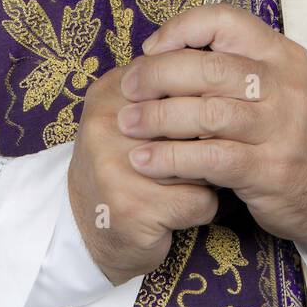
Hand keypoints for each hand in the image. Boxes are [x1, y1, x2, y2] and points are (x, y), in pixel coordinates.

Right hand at [68, 66, 218, 285]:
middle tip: (197, 155)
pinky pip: (201, 200)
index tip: (204, 117)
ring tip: (184, 184)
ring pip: (203, 160)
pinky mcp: (133, 209)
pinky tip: (179, 211)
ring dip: (207, 176)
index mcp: (109, 92)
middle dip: (208, 140)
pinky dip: (202, 208)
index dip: (201, 100)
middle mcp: (106, 124)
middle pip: (194, 119)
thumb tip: (221, 75)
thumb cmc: (122, 166)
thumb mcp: (132, 118)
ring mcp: (115, 167)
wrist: (85, 231)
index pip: (177, 77)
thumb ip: (164, 91)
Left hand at [116, 6, 306, 249]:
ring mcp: (282, 128)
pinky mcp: (271, 170)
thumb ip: (232, 67)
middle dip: (158, 76)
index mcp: (282, 54)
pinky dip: (171, 158)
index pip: (226, 21)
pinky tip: (146, 161)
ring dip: (157, 118)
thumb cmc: (290, 130)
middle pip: (209, 69)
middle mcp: (286, 85)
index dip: (181, 29)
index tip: (151, 48)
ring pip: (206, 114)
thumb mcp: (277, 85)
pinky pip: (211, 159)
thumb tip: (162, 55)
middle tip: (128, 88)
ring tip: (127, 124)